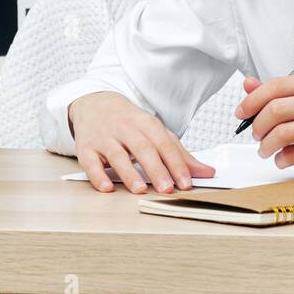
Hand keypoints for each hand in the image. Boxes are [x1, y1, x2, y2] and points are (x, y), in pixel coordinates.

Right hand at [68, 91, 215, 193]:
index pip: (164, 143)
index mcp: (145, 123)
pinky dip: (98, 176)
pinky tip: (107, 188)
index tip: (186, 182)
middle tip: (167, 189)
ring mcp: (104, 138)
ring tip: (140, 190)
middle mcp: (125, 128)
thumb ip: (179, 153)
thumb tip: (207, 172)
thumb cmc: (129, 123)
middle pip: (143, 149)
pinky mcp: (86, 148)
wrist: (94, 104)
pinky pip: (91, 163)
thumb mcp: (155, 131)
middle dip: (156, 170)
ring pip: (117, 156)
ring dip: (129, 174)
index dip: (176, 163)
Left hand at [234, 73, 293, 176]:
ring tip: (266, 149)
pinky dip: (281, 159)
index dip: (252, 100)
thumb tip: (248, 85)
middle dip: (257, 125)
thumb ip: (282, 93)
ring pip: (282, 133)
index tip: (241, 112)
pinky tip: (283, 159)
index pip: (276, 85)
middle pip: (275, 109)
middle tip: (255, 134)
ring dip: (265, 145)